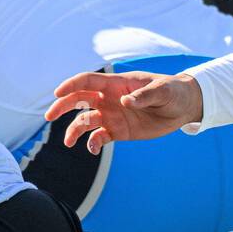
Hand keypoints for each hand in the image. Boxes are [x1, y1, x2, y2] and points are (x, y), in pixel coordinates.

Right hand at [45, 70, 203, 154]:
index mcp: (117, 84)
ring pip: (85, 121)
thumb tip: (125, 102)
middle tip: (49, 117)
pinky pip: (99, 137)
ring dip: (74, 131)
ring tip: (69, 143)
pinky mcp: (118, 131)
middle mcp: (109, 99)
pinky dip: (93, 144)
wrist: (183, 107)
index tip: (58, 93)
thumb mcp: (163, 90)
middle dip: (62, 106)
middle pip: (78, 100)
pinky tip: (93, 150)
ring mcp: (112, 115)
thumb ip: (145, 95)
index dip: (71, 85)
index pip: (88, 81)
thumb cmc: (173, 91)